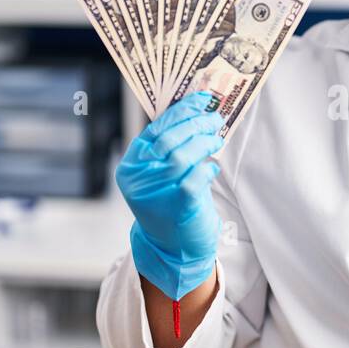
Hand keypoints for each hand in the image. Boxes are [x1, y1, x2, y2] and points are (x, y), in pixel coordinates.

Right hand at [115, 92, 224, 297]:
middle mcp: (138, 179)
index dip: (180, 110)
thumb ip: (171, 147)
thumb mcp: (162, 174)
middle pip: (169, 140)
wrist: (173, 249)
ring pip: (183, 157)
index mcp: (131, 166)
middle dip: (196, 123)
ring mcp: (155, 195)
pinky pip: (195, 179)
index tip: (201, 99)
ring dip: (204, 141)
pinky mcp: (176, 209)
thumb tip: (196, 109)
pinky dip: (207, 168)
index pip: (156, 129)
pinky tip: (213, 166)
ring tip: (216, 136)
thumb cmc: (171, 203)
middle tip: (215, 117)